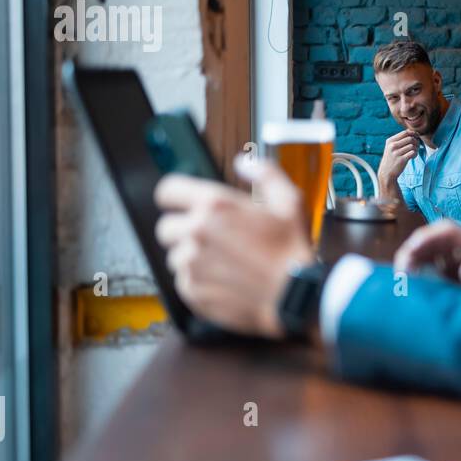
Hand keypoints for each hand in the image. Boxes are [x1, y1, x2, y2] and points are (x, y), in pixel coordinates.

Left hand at [154, 155, 314, 337]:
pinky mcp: (192, 290)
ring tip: (222, 263)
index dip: (174, 196)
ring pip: (175, 256)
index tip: (181, 204)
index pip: (167, 191)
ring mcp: (191, 263)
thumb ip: (264, 174)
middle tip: (211, 238)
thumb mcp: (289, 201)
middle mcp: (197, 232)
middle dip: (184, 231)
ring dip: (192, 258)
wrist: (293, 296)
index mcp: (215, 206)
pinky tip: (223, 281)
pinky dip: (198, 282)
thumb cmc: (292, 251)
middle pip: (166, 227)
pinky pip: (183, 282)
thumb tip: (244, 163)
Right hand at [378, 130, 418, 186]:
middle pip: (410, 138)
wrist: (386, 172)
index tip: (416, 138)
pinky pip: (413, 152)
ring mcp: (397, 153)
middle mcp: (392, 146)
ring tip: (413, 153)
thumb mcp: (391, 147)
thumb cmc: (391, 158)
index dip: (413, 134)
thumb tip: (413, 132)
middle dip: (416, 142)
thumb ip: (400, 140)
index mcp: (390, 141)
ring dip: (416, 149)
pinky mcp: (402, 160)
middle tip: (416, 147)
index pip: (405, 132)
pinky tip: (413, 157)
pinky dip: (415, 154)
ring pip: (412, 145)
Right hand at [394, 220, 460, 293]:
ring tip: (404, 280)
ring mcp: (460, 259)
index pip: (447, 231)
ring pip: (429, 252)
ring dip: (413, 262)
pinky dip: (419, 273)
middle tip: (402, 272)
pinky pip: (431, 266)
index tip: (410, 253)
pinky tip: (412, 285)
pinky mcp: (454, 273)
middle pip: (434, 239)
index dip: (426, 238)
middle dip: (414, 251)